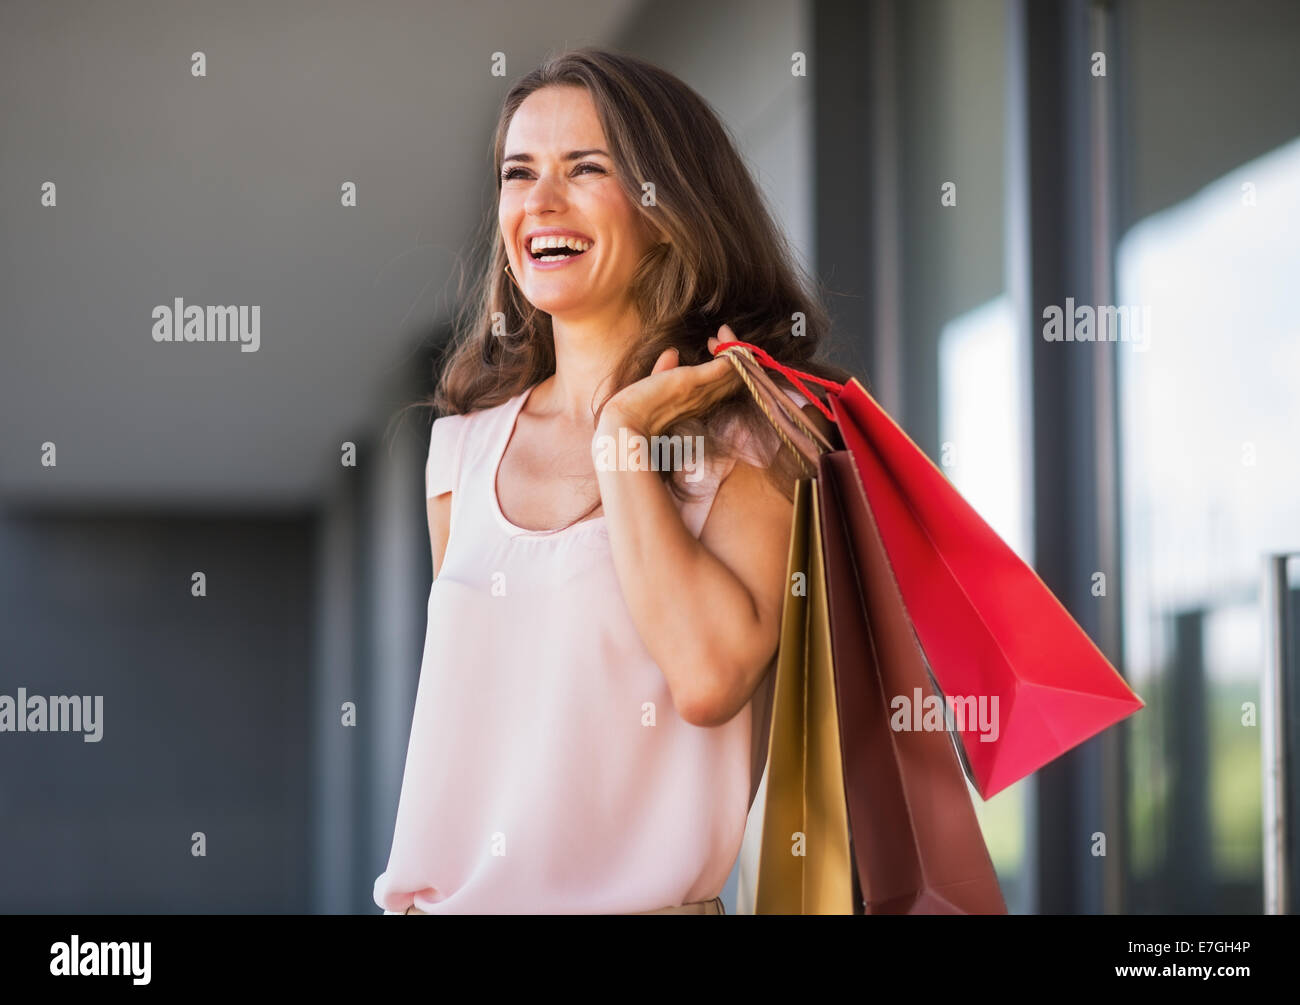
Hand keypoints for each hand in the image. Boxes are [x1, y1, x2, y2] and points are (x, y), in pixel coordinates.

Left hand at [598, 325, 743, 437]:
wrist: (624, 425)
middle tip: (721, 336)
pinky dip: (731, 348)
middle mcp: (706, 399)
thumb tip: (672, 352)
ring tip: (722, 333)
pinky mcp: (692, 381)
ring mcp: (701, 392)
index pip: (728, 381)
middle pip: (739, 376)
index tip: (714, 344)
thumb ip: (664, 369)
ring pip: (739, 369)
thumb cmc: (635, 410)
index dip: (729, 362)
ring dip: (735, 346)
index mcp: (698, 402)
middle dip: (737, 351)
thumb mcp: (654, 384)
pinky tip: (723, 335)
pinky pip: (727, 365)